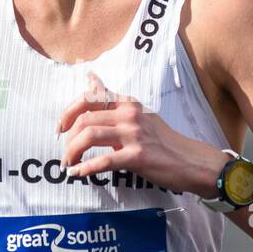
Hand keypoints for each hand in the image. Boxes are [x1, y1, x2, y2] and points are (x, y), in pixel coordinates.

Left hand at [56, 70, 222, 195]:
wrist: (191, 161)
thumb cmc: (163, 140)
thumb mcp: (139, 114)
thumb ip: (113, 101)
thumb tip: (90, 77)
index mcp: (128, 104)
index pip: (90, 97)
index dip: (69, 112)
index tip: (61, 127)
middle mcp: (130, 115)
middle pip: (84, 118)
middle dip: (67, 137)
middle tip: (64, 151)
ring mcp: (134, 135)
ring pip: (89, 136)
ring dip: (72, 152)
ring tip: (68, 163)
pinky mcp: (138, 156)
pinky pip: (103, 161)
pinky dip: (85, 169)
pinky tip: (78, 174)